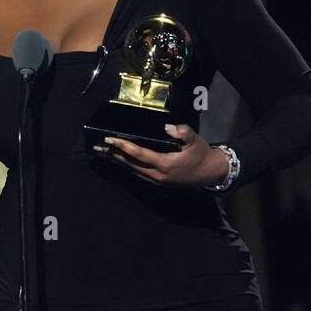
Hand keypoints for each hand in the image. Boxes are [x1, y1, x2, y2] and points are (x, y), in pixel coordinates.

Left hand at [92, 124, 227, 187]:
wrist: (211, 173)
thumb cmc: (202, 154)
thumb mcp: (195, 140)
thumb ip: (182, 132)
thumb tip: (168, 127)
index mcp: (165, 164)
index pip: (139, 154)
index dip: (123, 146)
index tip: (110, 139)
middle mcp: (158, 175)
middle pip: (130, 164)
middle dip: (113, 155)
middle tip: (98, 147)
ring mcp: (157, 181)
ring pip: (133, 171)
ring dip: (118, 162)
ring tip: (104, 154)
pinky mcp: (159, 183)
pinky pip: (138, 174)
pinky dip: (127, 167)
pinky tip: (120, 162)